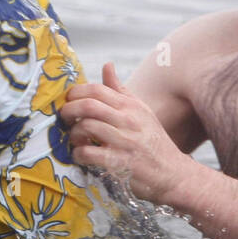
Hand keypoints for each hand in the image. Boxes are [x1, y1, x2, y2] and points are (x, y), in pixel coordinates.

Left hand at [61, 62, 192, 203]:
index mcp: (130, 106)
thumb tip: (107, 65)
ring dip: (73, 134)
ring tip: (75, 139)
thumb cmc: (153, 141)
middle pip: (88, 105)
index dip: (75, 93)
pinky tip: (80, 156)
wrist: (173, 173)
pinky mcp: (120, 163)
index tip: (68, 101)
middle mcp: (128, 121)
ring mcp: (124, 142)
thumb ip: (120, 90)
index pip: (97, 89)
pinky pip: (90, 153)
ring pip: (87, 127)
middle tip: (64, 119)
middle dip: (68, 110)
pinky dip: (78, 154)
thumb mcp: (141, 111)